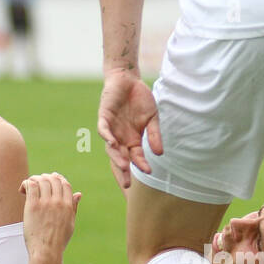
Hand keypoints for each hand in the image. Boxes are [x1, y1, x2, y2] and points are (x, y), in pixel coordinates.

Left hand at [20, 173, 80, 258]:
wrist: (46, 252)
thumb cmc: (57, 241)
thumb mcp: (70, 223)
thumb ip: (73, 207)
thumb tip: (78, 194)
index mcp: (68, 206)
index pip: (64, 183)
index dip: (57, 178)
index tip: (50, 180)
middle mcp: (58, 202)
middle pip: (53, 179)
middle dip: (44, 178)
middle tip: (37, 183)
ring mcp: (46, 203)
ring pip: (41, 180)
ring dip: (34, 179)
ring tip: (28, 187)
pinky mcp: (33, 206)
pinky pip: (30, 185)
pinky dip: (26, 183)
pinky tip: (22, 190)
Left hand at [97, 69, 162, 189]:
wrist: (128, 80)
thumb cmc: (140, 99)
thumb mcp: (152, 118)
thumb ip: (154, 135)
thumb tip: (160, 153)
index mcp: (132, 140)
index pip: (136, 157)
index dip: (141, 164)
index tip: (149, 172)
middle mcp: (121, 138)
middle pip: (121, 158)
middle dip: (124, 171)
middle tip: (127, 184)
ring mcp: (111, 128)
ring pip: (111, 147)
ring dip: (116, 157)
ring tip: (123, 166)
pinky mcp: (104, 117)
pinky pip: (103, 129)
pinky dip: (106, 136)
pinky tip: (112, 142)